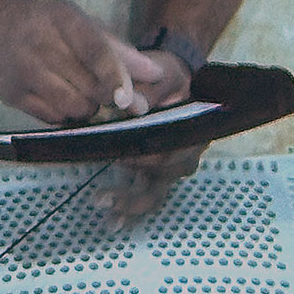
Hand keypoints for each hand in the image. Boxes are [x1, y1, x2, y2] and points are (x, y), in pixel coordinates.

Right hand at [0, 0, 169, 125]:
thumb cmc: (32, 23)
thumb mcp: (71, 20)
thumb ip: (113, 46)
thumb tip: (154, 74)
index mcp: (62, 18)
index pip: (96, 51)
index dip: (116, 77)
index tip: (129, 99)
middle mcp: (41, 43)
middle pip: (90, 86)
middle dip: (109, 97)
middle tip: (118, 98)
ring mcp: (25, 72)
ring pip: (74, 107)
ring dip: (87, 108)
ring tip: (79, 92)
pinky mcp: (13, 96)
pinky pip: (54, 118)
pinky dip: (64, 115)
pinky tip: (58, 98)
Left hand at [97, 52, 201, 218]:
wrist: (171, 77)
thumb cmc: (166, 74)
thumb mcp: (159, 71)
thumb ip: (145, 87)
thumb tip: (128, 104)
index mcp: (191, 129)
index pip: (169, 153)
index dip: (144, 160)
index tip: (118, 159)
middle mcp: (184, 154)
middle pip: (160, 181)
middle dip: (131, 193)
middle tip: (101, 197)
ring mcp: (171, 166)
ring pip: (154, 193)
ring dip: (129, 205)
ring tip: (104, 213)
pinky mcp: (156, 171)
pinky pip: (147, 194)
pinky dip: (130, 209)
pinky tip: (112, 222)